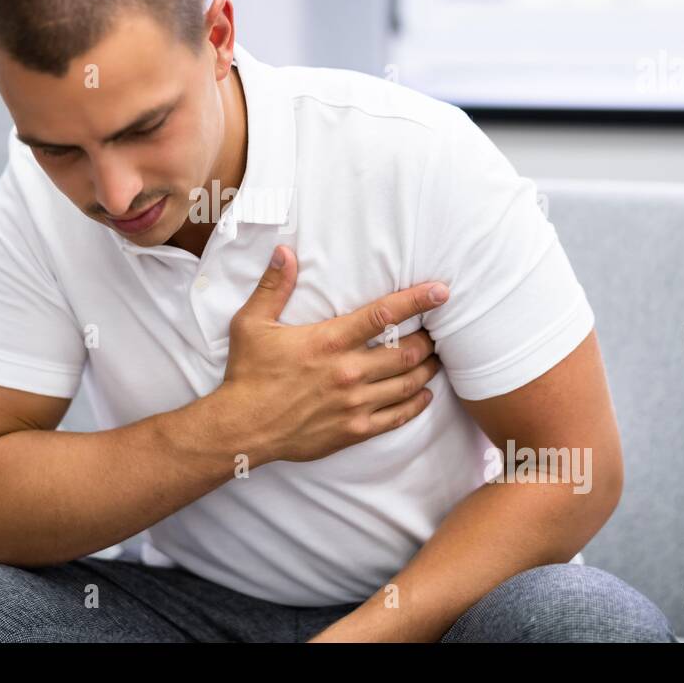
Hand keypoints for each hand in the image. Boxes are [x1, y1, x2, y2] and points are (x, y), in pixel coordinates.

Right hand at [218, 243, 448, 465]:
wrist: (242, 428)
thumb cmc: (247, 374)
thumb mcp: (251, 324)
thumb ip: (273, 287)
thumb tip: (284, 251)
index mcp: (329, 341)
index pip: (383, 314)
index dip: (417, 300)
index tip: (441, 292)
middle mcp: (348, 371)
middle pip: (406, 351)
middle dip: (428, 339)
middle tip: (435, 331)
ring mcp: (354, 403)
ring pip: (407, 383)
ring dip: (426, 369)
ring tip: (435, 359)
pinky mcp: (354, 430)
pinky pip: (396, 417)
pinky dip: (416, 404)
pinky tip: (424, 395)